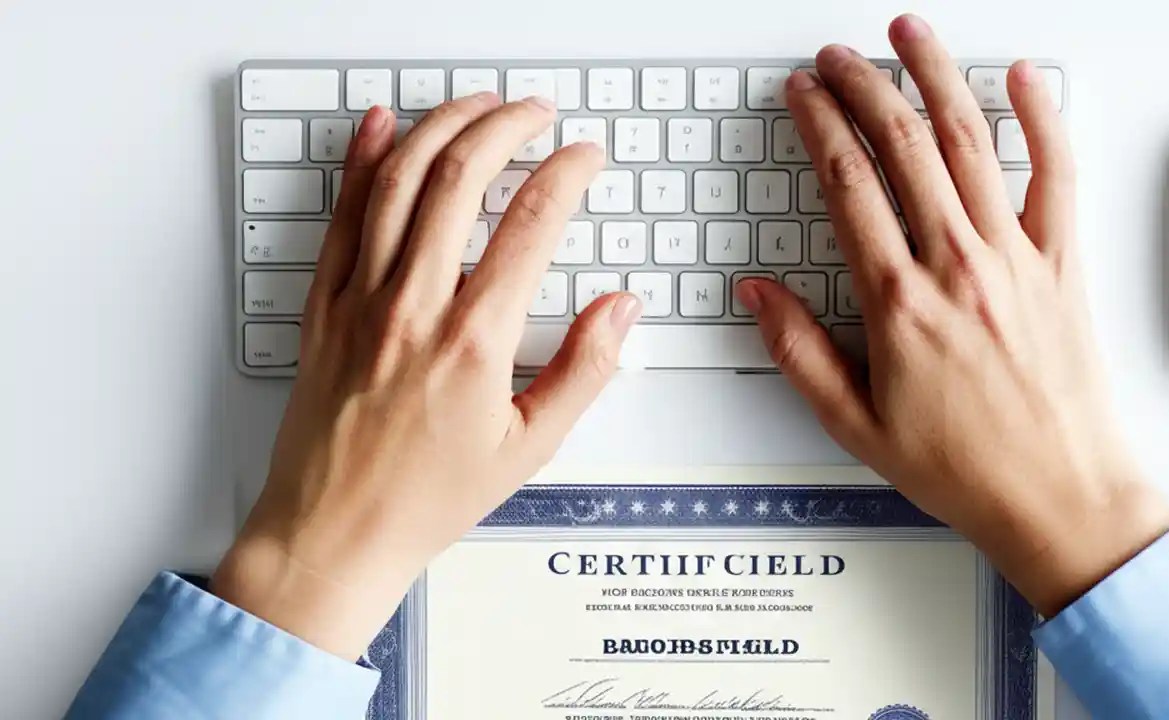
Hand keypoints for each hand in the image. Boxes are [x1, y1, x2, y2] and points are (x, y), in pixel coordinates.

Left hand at [213, 97, 637, 658]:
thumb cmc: (424, 501)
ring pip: (399, 182)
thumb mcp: (530, 448)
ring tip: (476, 106)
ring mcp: (361, 302)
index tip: (583, 157)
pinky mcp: (323, 307)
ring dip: (442, 127)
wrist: (332, 535)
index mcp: (474, 343)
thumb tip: (620, 310)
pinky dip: (363, 162)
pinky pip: (342, 216)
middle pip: (462, 179)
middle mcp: (414, 309)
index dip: (566, 174)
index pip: (532, 224)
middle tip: (534, 113)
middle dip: (506, 127)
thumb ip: (584, 370)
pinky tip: (381, 129)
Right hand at [737, 14, 1168, 614]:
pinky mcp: (1063, 265)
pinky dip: (1041, 118)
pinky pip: (1056, 174)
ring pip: (970, 141)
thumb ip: (798, 351)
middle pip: (902, 145)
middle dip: (862, 86)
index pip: (847, 183)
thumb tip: (758, 294)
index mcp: (899, 302)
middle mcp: (957, 266)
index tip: (803, 95)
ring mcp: (1016, 258)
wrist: (1058, 497)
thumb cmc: (964, 468)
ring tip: (910, 36)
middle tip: (838, 58)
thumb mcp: (854, 423)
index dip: (819, 125)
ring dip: (936, 78)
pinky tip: (1021, 79)